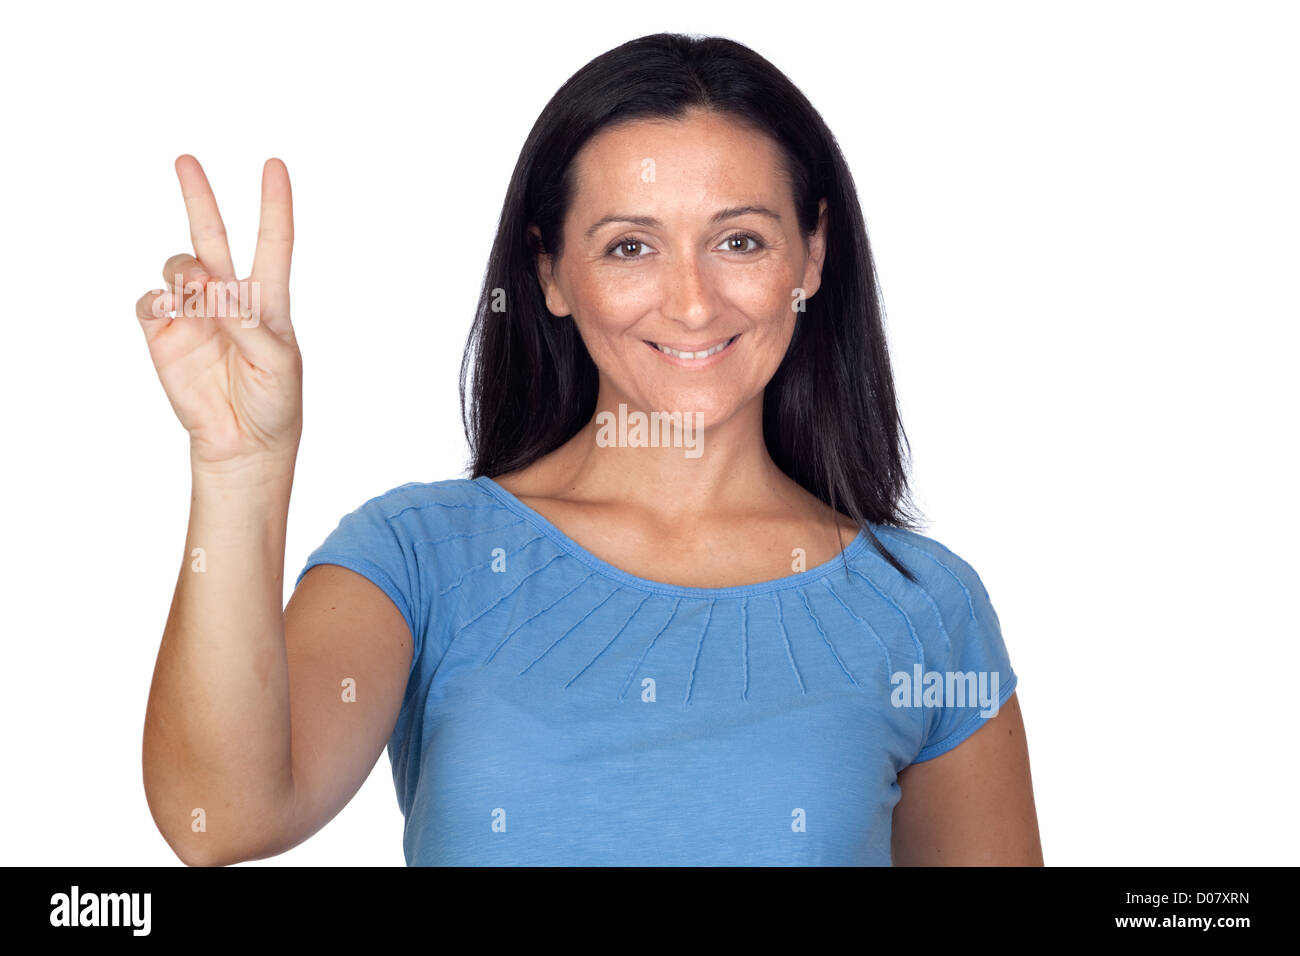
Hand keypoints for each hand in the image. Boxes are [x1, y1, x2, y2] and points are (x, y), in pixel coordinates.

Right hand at [136, 155, 301, 470]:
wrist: (243, 444)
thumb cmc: (274, 402)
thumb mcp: (278, 363)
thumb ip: (250, 324)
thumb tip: (217, 292)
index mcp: (266, 300)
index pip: (273, 242)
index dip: (274, 205)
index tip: (274, 166)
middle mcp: (228, 298)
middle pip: (213, 237)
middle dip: (200, 198)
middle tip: (186, 160)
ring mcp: (194, 314)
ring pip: (179, 266)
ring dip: (188, 269)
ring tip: (202, 290)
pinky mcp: (165, 334)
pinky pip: (151, 302)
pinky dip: (159, 300)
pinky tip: (174, 311)